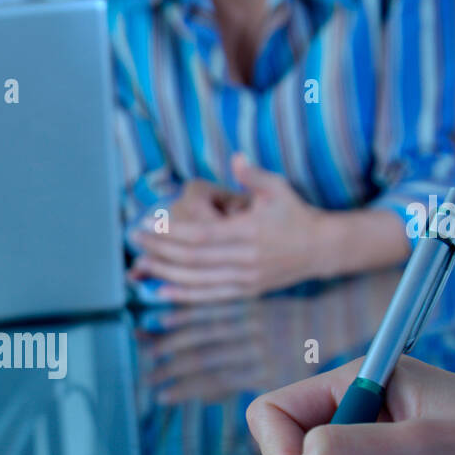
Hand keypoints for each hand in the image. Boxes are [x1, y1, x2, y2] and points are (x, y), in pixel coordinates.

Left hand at [128, 155, 323, 302]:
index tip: (147, 222)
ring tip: (140, 262)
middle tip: (134, 238)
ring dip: (165, 273)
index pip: (201, 235)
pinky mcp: (245, 292)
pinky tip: (160, 290)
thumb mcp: (278, 188)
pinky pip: (208, 296)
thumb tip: (235, 158)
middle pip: (192, 259)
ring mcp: (245, 279)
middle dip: (159, 250)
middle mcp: (245, 259)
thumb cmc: (294, 213)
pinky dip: (183, 294)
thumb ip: (253, 175)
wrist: (320, 248)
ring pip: (197, 280)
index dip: (170, 232)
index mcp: (249, 232)